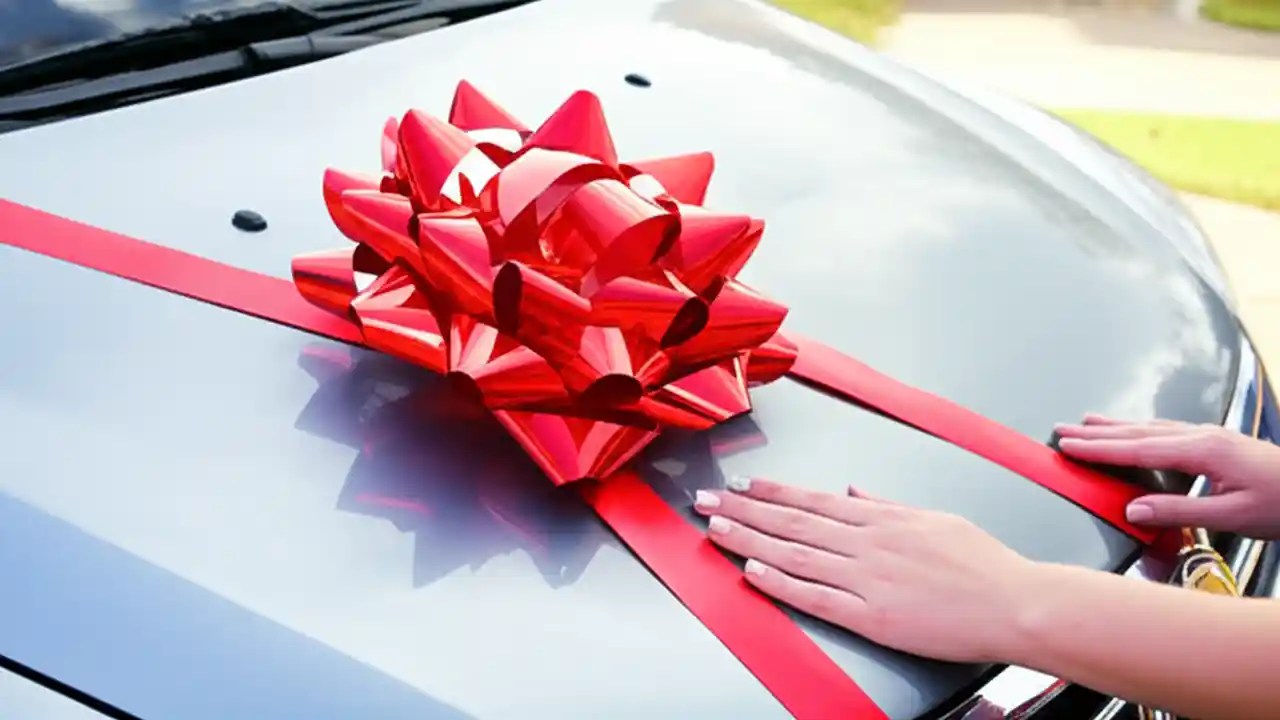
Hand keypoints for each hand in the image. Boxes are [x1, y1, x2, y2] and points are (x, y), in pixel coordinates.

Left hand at [693, 478, 1051, 662]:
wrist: (1016, 604)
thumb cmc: (984, 565)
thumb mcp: (934, 518)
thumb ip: (887, 506)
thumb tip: (854, 490)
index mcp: (883, 519)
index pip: (813, 501)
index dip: (772, 492)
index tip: (742, 485)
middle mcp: (869, 543)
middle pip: (794, 524)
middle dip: (745, 510)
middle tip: (708, 501)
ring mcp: (868, 579)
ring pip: (796, 555)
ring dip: (751, 540)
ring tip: (717, 529)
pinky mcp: (873, 615)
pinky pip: (817, 597)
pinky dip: (782, 584)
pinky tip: (753, 572)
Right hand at [1056, 415, 1279, 539]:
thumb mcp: (1234, 516)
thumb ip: (1181, 512)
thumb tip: (1134, 511)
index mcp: (1204, 452)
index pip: (1139, 451)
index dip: (1100, 450)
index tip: (1068, 446)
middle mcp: (1204, 437)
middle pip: (1139, 433)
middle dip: (1098, 432)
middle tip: (1063, 429)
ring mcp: (1212, 436)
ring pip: (1152, 428)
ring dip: (1117, 427)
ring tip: (1088, 422)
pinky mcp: (1219, 442)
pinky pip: (1169, 430)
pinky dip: (1142, 430)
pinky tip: (1136, 431)